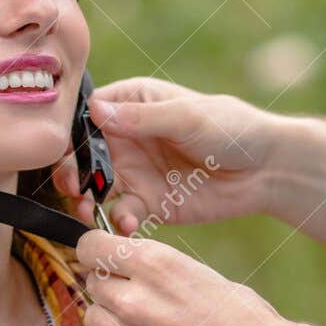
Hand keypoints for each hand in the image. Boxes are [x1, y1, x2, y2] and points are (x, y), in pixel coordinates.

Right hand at [53, 77, 279, 234]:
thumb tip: (96, 110)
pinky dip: (118, 220)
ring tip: (86, 209)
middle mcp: (126, 137)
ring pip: (93, 187)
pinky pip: (122, 213)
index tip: (60, 148)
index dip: (70, 130)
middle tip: (70, 185)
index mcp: (132, 103)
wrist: (266, 170)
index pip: (87, 113)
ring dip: (83, 199)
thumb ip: (142, 118)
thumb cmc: (231, 128)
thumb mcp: (187, 117)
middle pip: (81, 154)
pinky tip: (129, 222)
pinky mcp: (149, 203)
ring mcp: (134, 172)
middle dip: (69, 170)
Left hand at [75, 228, 293, 325]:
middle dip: (110, 284)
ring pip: (95, 317)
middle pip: (92, 282)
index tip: (101, 255)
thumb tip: (119, 265)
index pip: (90, 247)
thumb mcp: (194, 271)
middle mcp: (134, 298)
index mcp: (153, 263)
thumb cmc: (241, 316)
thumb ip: (151, 268)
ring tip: (146, 321)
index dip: (94, 250)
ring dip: (112, 316)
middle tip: (138, 292)